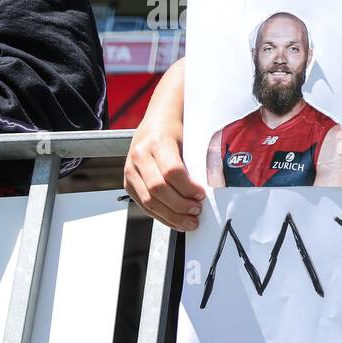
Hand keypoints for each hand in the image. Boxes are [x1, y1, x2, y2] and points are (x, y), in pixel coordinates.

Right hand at [123, 61, 203, 229]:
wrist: (157, 120)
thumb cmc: (178, 131)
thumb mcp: (191, 140)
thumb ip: (198, 162)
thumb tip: (214, 188)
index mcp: (158, 142)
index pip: (172, 171)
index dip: (187, 187)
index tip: (202, 195)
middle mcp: (140, 155)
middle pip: (158, 188)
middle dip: (180, 205)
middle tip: (197, 212)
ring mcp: (130, 169)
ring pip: (148, 200)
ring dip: (171, 215)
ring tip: (189, 222)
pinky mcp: (127, 181)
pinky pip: (142, 204)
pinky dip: (160, 216)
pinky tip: (175, 220)